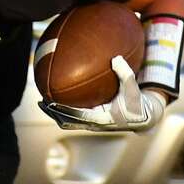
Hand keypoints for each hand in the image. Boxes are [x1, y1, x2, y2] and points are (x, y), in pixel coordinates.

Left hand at [40, 56, 165, 131]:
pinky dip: (63, 112)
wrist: (142, 118)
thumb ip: (125, 74)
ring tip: (42, 103)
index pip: (78, 115)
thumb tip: (116, 58)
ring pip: (67, 122)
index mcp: (102, 118)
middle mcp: (94, 124)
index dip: (63, 109)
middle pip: (67, 121)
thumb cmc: (136, 102)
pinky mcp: (90, 123)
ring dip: (55, 114)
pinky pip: (72, 119)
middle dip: (53, 112)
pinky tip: (55, 101)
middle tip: (41, 101)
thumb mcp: (133, 88)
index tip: (51, 102)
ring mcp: (91, 125)